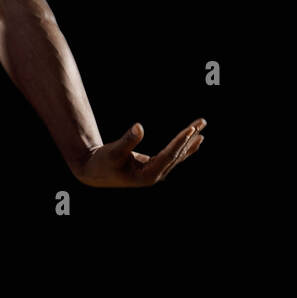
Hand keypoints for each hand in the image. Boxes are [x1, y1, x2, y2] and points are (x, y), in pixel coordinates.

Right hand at [72, 117, 205, 187]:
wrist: (95, 172)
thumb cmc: (102, 162)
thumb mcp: (113, 152)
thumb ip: (127, 141)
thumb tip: (139, 126)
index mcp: (147, 175)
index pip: (168, 156)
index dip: (180, 142)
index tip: (191, 129)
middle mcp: (155, 175)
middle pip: (177, 155)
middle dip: (189, 138)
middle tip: (201, 122)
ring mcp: (156, 172)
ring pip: (177, 155)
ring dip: (189, 141)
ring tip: (201, 128)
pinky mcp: (154, 167)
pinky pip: (173, 156)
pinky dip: (183, 147)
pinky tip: (193, 140)